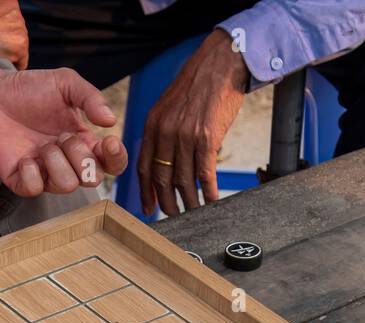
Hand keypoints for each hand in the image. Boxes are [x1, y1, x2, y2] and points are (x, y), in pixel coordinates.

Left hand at [0, 68, 126, 196]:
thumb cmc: (27, 90)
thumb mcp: (65, 83)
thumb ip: (90, 97)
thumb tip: (111, 120)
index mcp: (83, 142)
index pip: (111, 164)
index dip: (116, 158)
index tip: (107, 141)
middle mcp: (67, 162)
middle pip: (93, 179)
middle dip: (81, 158)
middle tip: (63, 137)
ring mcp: (44, 174)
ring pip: (67, 186)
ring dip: (57, 162)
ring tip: (42, 145)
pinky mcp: (21, 181)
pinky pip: (35, 189)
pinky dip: (31, 172)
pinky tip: (24, 157)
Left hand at [139, 30, 248, 216]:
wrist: (220, 63)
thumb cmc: (198, 85)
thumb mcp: (169, 105)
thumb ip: (163, 131)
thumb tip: (167, 159)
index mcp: (152, 125)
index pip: (144, 167)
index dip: (146, 192)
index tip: (149, 208)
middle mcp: (165, 132)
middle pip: (161, 178)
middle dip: (167, 203)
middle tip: (174, 216)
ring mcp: (185, 136)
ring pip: (183, 180)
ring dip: (189, 202)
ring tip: (195, 213)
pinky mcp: (206, 137)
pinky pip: (205, 173)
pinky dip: (209, 191)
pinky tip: (213, 201)